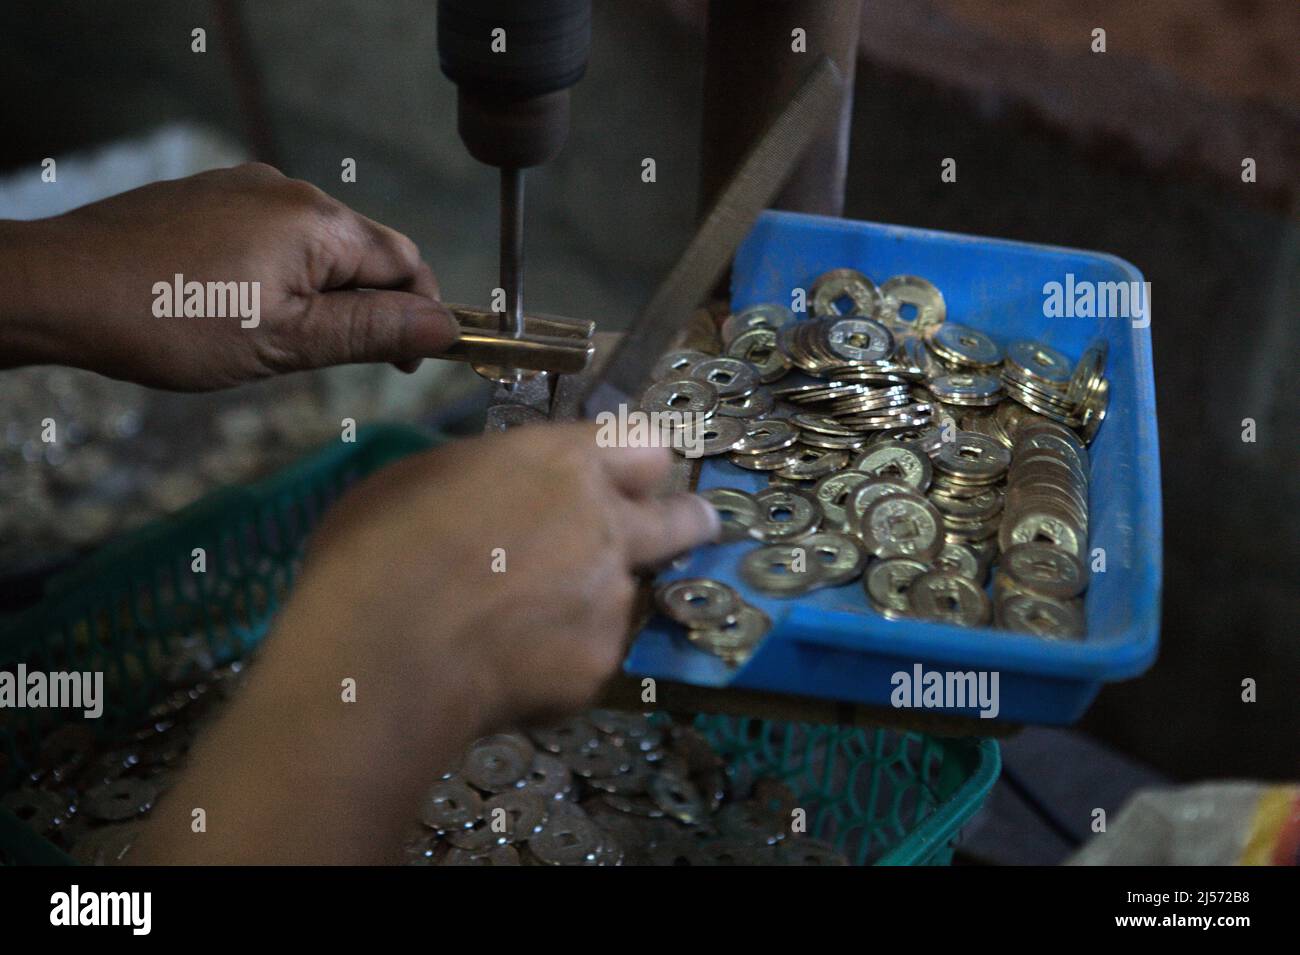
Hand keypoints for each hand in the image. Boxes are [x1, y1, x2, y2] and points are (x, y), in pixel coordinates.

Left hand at [0, 163, 455, 389]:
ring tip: (277, 340)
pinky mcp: (209, 196)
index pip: (406, 264)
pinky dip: (279, 273)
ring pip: (315, 246)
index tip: (408, 363)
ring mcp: (244, 187)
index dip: (420, 315)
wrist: (62, 288)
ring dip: (321, 292)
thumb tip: (444, 328)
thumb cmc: (172, 320)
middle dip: (366, 306)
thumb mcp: (287, 342)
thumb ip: (372, 331)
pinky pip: (271, 234)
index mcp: (319, 222)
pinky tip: (239, 308)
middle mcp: (289, 190)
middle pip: (362, 252)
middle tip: (335, 362)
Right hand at [131, 424, 718, 862]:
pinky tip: (506, 671)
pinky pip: (588, 655)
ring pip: (626, 593)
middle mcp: (606, 524)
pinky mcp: (599, 664)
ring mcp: (610, 598)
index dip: (637, 463)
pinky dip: (559, 663)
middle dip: (686, 521)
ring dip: (596, 603)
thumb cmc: (379, 547)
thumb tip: (498, 495)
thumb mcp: (426, 477)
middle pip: (682, 516)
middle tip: (685, 529)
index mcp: (562, 462)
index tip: (633, 477)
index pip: (645, 445)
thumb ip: (490, 478)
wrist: (384, 651)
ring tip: (526, 629)